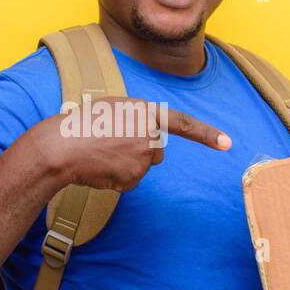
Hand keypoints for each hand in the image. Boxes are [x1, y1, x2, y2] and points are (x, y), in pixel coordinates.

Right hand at [29, 95, 231, 192]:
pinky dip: (116, 178)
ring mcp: (142, 157)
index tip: (227, 143)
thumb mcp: (113, 107)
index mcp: (145, 111)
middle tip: (110, 143)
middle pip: (156, 150)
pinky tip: (100, 168)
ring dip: (125, 164)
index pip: (183, 123)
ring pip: (142, 167)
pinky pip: (130, 181)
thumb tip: (150, 137)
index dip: (206, 134)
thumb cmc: (81, 123)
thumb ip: (137, 117)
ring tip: (101, 154)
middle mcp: (149, 134)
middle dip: (140, 150)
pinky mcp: (133, 177)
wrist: (61, 146)